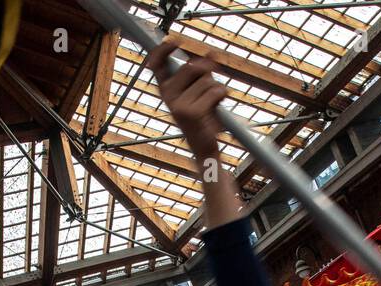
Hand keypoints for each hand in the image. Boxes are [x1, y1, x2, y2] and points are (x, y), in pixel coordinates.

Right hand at [145, 41, 226, 162]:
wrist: (205, 149)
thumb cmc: (203, 119)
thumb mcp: (199, 92)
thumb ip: (203, 73)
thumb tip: (212, 53)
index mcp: (166, 91)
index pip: (157, 65)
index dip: (163, 50)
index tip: (174, 41)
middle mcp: (168, 97)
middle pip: (191, 66)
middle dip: (208, 71)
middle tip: (213, 87)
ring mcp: (179, 105)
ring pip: (207, 80)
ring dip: (217, 89)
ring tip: (214, 104)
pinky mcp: (193, 113)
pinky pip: (215, 91)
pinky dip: (222, 96)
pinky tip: (218, 108)